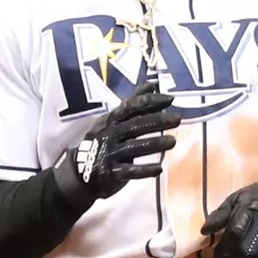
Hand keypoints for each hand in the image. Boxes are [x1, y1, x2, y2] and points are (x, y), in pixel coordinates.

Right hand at [52, 76, 179, 203]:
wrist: (80, 173)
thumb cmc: (104, 142)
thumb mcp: (114, 121)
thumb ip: (133, 103)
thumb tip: (151, 85)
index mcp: (111, 121)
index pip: (129, 107)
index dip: (148, 102)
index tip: (169, 99)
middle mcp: (110, 134)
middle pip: (134, 125)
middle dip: (155, 121)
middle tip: (177, 119)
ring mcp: (109, 153)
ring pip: (132, 147)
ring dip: (153, 144)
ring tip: (173, 141)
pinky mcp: (110, 172)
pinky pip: (129, 171)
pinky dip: (144, 171)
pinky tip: (159, 169)